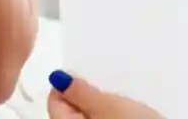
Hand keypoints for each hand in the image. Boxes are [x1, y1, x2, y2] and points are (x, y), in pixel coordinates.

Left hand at [47, 71, 162, 118]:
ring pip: (92, 116)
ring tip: (125, 100)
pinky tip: (132, 113)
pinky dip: (116, 116)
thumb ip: (80, 92)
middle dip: (89, 94)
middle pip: (73, 110)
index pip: (55, 100)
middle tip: (110, 86)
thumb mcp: (107, 105)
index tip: (88, 73)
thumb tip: (59, 79)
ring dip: (105, 106)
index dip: (70, 83)